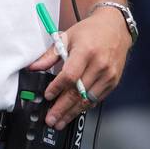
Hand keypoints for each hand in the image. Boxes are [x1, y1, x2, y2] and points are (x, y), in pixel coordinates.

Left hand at [26, 6, 133, 128]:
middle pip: (78, 92)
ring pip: (88, 100)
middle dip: (62, 108)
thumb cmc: (91, 31)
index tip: (48, 96)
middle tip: (51, 119)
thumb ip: (50, 55)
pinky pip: (97, 99)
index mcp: (86, 51)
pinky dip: (85, 106)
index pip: (70, 75)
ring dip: (73, 112)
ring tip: (61, 121)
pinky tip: (75, 112)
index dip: (57, 88)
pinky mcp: (113, 81)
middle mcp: (99, 64)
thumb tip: (34, 67)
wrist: (116, 27)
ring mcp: (108, 75)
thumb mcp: (67, 37)